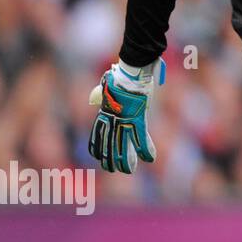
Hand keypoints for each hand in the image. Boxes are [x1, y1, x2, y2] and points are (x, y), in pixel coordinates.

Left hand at [87, 58, 164, 173]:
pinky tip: (150, 158)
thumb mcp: (106, 86)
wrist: (131, 71)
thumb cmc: (121, 76)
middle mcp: (112, 120)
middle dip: (110, 159)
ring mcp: (125, 120)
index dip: (98, 149)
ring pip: (123, 146)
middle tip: (113, 169)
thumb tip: (92, 98)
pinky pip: (142, 137)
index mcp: (104, 113)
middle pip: (108, 145)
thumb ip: (99, 94)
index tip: (98, 157)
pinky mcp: (138, 118)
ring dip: (126, 160)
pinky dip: (146, 149)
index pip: (97, 136)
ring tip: (129, 170)